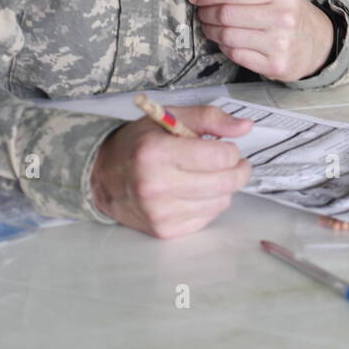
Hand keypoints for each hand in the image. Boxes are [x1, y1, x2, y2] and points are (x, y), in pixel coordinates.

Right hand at [90, 104, 252, 238]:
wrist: (102, 177)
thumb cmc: (139, 144)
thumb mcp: (170, 118)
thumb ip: (210, 118)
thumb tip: (246, 127)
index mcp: (157, 152)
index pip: (221, 156)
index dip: (231, 150)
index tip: (225, 147)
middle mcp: (156, 186)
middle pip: (226, 182)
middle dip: (238, 169)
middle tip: (233, 163)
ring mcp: (161, 213)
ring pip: (222, 201)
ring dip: (223, 187)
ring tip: (208, 175)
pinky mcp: (165, 231)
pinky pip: (209, 217)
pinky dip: (210, 203)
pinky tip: (195, 192)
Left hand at [190, 0, 334, 80]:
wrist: (317, 43)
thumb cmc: (288, 10)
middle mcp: (285, 17)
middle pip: (227, 14)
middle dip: (206, 12)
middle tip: (201, 12)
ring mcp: (281, 44)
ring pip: (227, 36)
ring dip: (211, 31)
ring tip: (210, 26)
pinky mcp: (275, 65)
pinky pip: (235, 54)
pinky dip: (224, 47)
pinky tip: (226, 41)